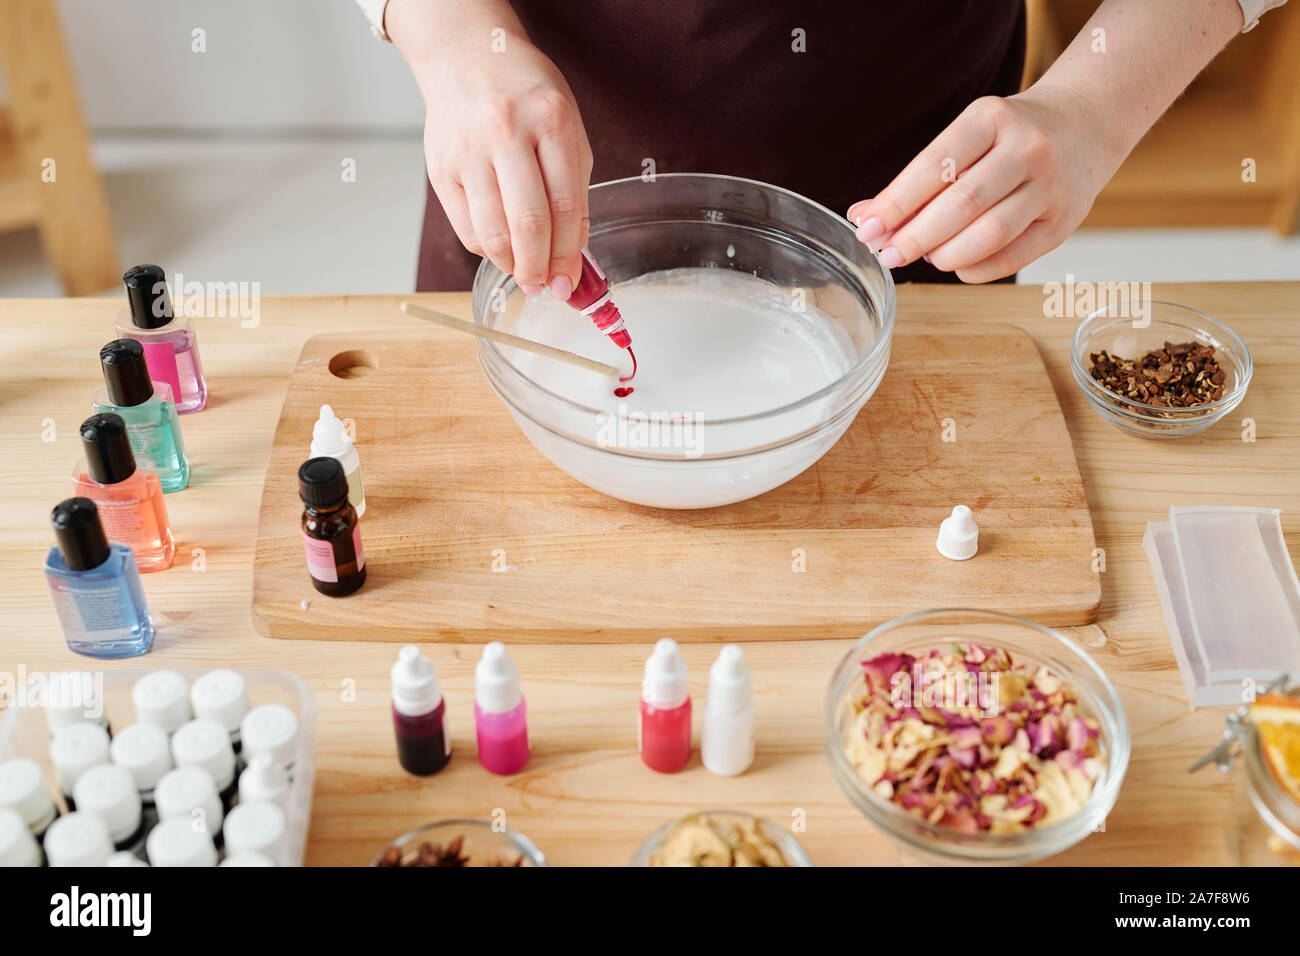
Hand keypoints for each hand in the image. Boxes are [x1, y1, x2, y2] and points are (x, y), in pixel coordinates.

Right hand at [419, 38, 592, 296]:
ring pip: (492, 233)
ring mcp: (468, 151)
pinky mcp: (441, 167)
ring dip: (512, 266)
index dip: (569, 255)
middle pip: (527, 224)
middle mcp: (505, 132)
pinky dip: (487, 249)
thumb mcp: (568, 130)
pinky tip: (501, 247)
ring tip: (525, 272)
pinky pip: (466, 228)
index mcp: (550, 120)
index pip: (564, 206)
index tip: (571, 284)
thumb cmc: (527, 96)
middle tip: (546, 289)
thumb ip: (574, 192)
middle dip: (540, 269)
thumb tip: (575, 255)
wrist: (469, 57)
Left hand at [847, 84, 1124, 282]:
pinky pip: (1011, 258)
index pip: (934, 166)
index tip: (867, 228)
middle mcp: (1027, 148)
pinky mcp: (1064, 223)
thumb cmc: (1009, 135)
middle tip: (889, 254)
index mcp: (992, 118)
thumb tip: (864, 218)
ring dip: (945, 255)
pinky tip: (957, 264)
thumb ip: (918, 178)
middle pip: (961, 204)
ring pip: (988, 234)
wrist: (1086, 123)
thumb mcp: (966, 137)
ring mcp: (1051, 186)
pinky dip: (974, 269)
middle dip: (915, 237)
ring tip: (927, 256)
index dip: (895, 203)